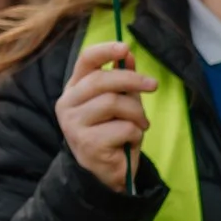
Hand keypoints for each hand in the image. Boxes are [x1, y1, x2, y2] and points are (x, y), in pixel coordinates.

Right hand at [56, 40, 153, 192]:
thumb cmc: (112, 132)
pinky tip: (129, 141)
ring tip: (141, 124)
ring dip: (137, 113)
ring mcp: (74, 125)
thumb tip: (129, 55)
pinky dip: (135, 133)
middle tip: (153, 85)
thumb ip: (122, 79)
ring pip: (114, 103)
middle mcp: (67, 104)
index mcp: (74, 89)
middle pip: (102, 80)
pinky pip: (123, 127)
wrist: (105, 172)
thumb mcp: (120, 101)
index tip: (125, 48)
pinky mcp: (87, 143)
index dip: (105, 51)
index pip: (85, 61)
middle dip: (133, 80)